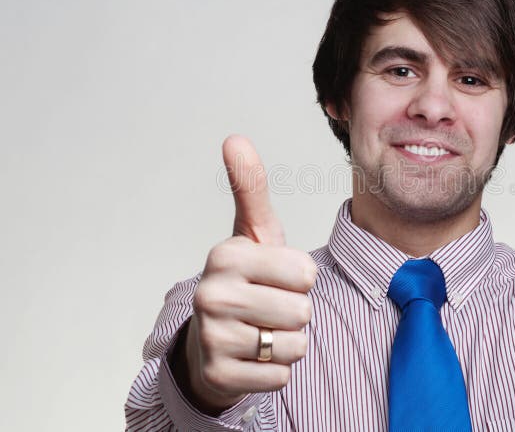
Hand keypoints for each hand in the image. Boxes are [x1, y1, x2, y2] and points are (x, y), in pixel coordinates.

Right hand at [177, 135, 317, 412]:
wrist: (210, 342)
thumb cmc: (243, 283)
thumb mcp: (251, 234)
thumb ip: (250, 189)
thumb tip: (235, 138)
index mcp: (225, 255)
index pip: (305, 272)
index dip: (301, 279)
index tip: (275, 277)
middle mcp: (211, 295)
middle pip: (302, 311)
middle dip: (296, 313)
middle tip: (269, 308)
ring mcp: (212, 337)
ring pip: (294, 345)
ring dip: (288, 343)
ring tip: (262, 332)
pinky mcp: (218, 376)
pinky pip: (282, 376)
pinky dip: (276, 371)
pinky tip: (253, 358)